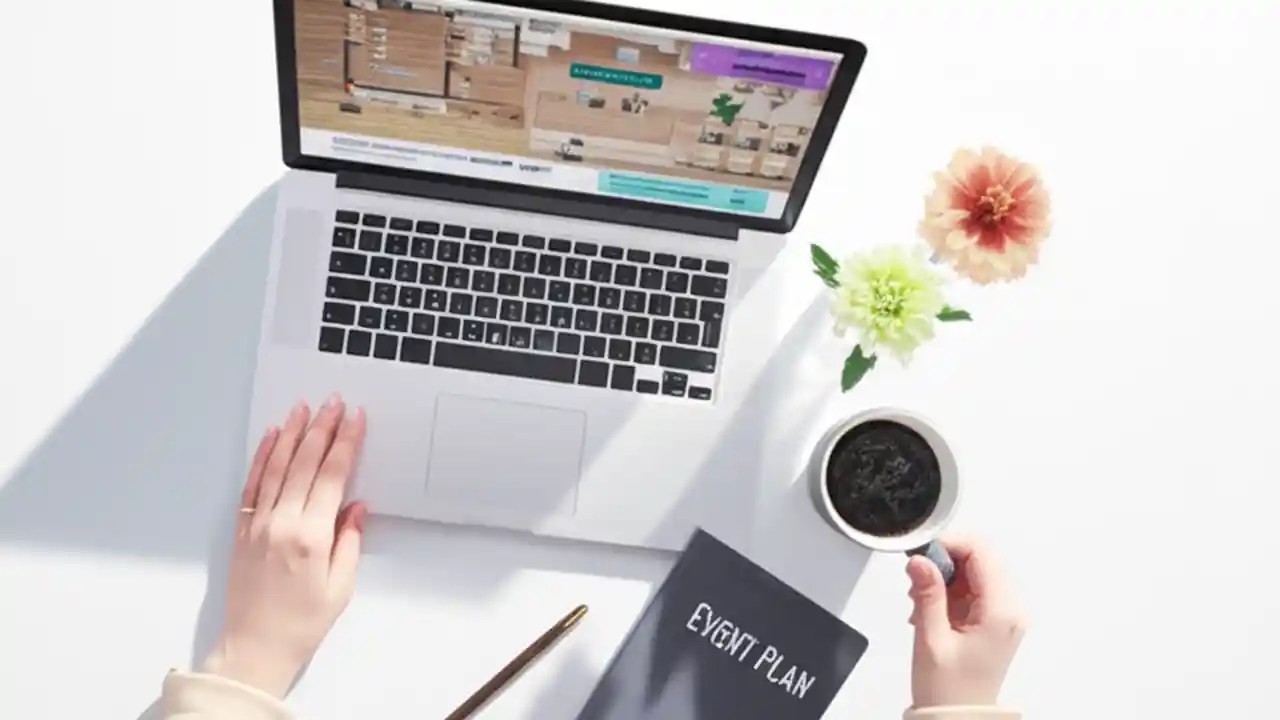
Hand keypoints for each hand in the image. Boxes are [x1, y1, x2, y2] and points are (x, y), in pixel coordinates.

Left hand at [202, 396, 367, 696]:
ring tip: (303, 408)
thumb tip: (356, 506)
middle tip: (333, 402)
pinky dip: (262, 457)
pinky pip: (252, 484)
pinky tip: (272, 438)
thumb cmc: (300, 622)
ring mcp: (259, 524)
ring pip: (277, 467)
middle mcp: (282, 524)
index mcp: (312, 537)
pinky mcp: (243, 530)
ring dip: (292, 434)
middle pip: (305, 463)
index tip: (355, 419)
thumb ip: (350, 541)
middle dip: (322, 428)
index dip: (346, 443)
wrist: (255, 646)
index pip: (332, 476)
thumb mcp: (341, 586)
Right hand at [906, 537, 1026, 707]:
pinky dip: (949, 589)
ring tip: (920, 600)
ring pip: (974, 570)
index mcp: (1002, 611)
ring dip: (944, 576)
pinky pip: (972, 587)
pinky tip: (930, 608)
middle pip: (980, 557)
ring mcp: (1004, 614)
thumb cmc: (948, 690)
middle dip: (944, 560)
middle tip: (917, 579)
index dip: (949, 543)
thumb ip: (927, 594)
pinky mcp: (994, 619)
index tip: (920, 551)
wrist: (957, 718)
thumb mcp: (931, 639)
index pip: (982, 552)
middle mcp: (1011, 609)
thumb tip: (920, 559)